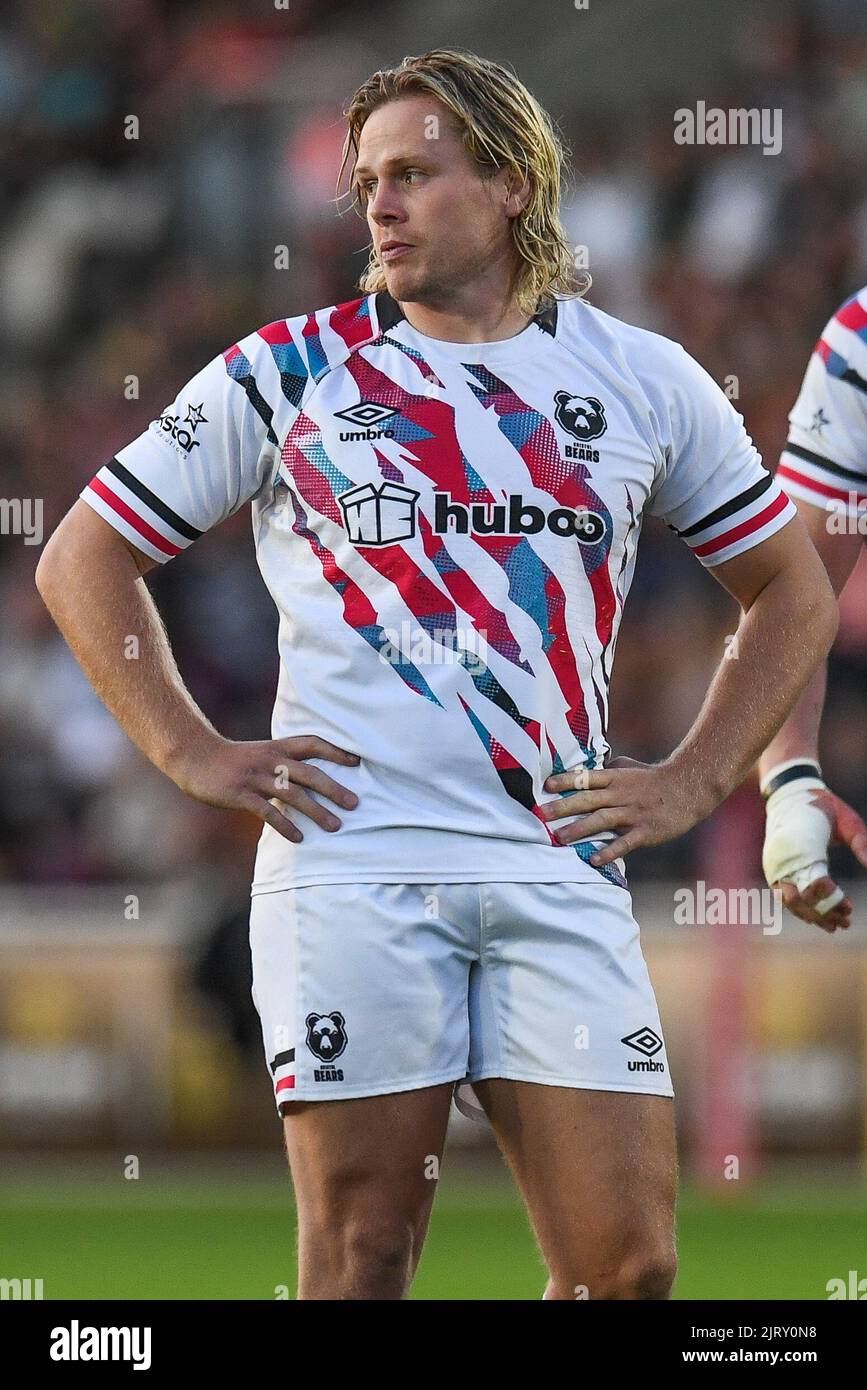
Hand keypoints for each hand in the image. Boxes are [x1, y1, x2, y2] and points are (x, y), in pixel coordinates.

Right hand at [169, 733, 359, 842]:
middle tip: (355, 803)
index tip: (357, 761)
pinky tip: (300, 838)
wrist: (195, 757)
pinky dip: (286, 825)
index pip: (312, 744)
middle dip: (334, 788)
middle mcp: (271, 761)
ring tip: (335, 826)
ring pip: (293, 794)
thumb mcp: (261, 753)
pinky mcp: (241, 794)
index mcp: (278, 747)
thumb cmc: (232, 759)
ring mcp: (256, 778)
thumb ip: (284, 762)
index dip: (335, 751)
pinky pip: (268, 812)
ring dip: (317, 811)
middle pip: (309, 773)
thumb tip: (312, 779)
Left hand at [540, 755, 710, 866]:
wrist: (688, 788)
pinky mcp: (646, 830)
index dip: (566, 781)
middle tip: (542, 815)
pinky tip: (593, 859)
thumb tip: (586, 769)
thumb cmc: (654, 778)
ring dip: (579, 829)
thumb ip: (607, 769)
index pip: (586, 778)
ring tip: (559, 838)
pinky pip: (625, 842)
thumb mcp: (629, 768)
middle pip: (588, 799)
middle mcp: (621, 794)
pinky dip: (609, 850)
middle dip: (563, 807)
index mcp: (616, 778)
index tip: (546, 786)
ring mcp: (633, 812)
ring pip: (602, 820)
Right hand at [768, 788, 866, 933]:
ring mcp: (775, 864)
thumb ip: (862, 844)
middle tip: (846, 921)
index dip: (831, 899)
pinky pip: (782, 896)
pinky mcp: (772, 868)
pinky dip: (799, 910)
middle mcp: (784, 857)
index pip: (814, 882)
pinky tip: (815, 918)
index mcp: (803, 844)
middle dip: (825, 913)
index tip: (849, 908)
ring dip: (812, 916)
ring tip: (833, 926)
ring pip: (790, 901)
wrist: (790, 794)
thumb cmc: (824, 807)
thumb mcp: (849, 821)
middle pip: (801, 898)